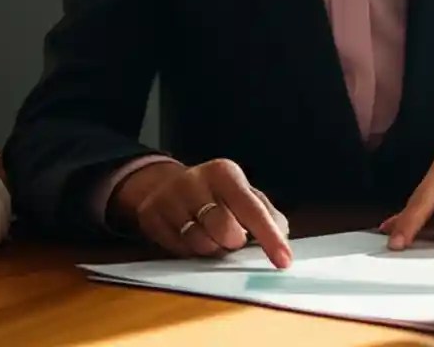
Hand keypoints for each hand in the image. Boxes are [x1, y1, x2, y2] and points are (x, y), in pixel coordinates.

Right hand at [110, 159, 292, 267]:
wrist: (163, 185)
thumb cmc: (213, 194)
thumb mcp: (243, 194)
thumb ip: (267, 214)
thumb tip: (281, 234)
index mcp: (224, 173)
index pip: (251, 208)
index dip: (269, 237)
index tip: (284, 260)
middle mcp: (194, 180)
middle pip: (225, 231)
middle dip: (232, 242)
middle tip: (230, 236)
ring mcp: (169, 197)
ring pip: (200, 244)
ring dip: (210, 248)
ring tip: (208, 234)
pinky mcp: (150, 215)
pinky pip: (178, 250)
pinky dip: (189, 250)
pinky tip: (188, 235)